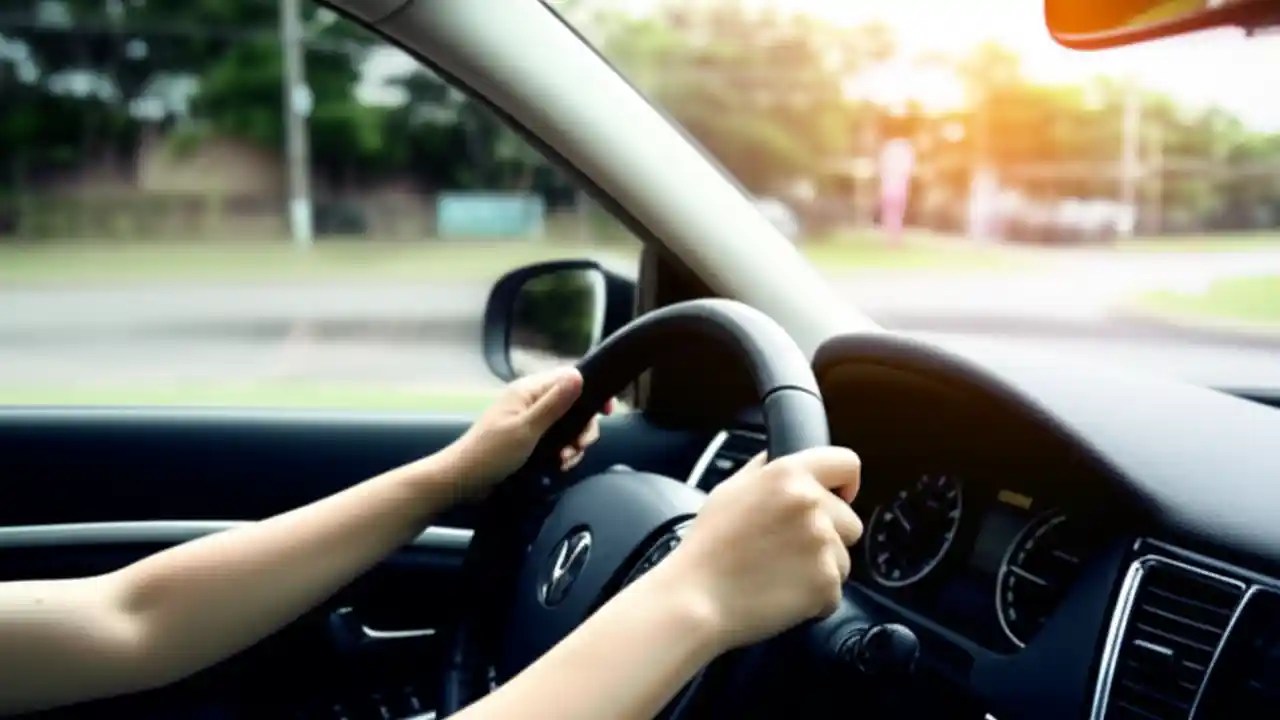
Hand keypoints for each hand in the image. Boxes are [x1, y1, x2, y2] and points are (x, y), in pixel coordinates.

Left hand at [449, 367, 613, 498]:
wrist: (463, 480)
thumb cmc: (490, 452)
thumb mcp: (526, 428)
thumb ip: (554, 404)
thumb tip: (579, 376)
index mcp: (528, 390)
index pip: (569, 377)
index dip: (591, 391)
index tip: (606, 411)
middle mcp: (530, 401)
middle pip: (573, 404)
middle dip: (582, 427)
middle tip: (579, 447)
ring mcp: (530, 420)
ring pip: (567, 425)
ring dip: (573, 443)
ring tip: (565, 460)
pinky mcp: (529, 439)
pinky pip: (556, 440)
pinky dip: (562, 452)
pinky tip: (559, 465)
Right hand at [662, 447, 862, 649]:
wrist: (696, 598)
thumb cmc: (708, 546)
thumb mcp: (730, 489)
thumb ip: (765, 470)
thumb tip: (784, 459)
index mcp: (789, 475)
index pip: (847, 463)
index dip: (845, 483)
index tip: (838, 498)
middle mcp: (812, 504)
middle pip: (849, 520)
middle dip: (828, 535)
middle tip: (789, 549)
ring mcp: (823, 545)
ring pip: (843, 557)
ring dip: (820, 568)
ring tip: (780, 574)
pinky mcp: (827, 583)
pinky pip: (834, 590)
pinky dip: (814, 598)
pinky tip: (781, 594)